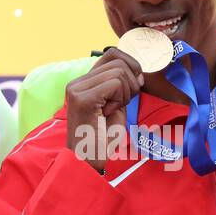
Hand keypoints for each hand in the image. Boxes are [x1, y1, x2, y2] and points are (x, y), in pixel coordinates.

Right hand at [65, 49, 143, 172]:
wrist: (88, 161)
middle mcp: (77, 82)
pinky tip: (109, 113)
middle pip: (118, 62)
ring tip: (112, 111)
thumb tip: (138, 71)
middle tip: (121, 104)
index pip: (112, 53)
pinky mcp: (82, 98)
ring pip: (119, 72)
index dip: (130, 63)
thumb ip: (122, 86)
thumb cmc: (103, 138)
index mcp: (84, 82)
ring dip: (125, 94)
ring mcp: (77, 89)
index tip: (136, 83)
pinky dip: (120, 99)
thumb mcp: (116, 105)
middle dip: (130, 83)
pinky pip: (115, 84)